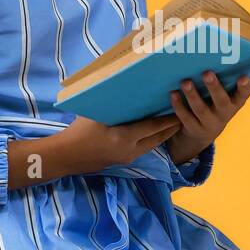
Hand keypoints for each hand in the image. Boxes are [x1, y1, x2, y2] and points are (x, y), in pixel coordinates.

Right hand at [54, 114, 182, 171]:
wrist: (67, 156)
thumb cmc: (78, 131)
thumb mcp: (96, 114)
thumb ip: (113, 105)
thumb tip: (124, 89)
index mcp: (125, 137)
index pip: (153, 127)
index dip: (168, 119)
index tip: (178, 110)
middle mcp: (130, 150)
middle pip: (158, 139)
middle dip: (170, 129)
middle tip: (181, 116)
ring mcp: (127, 157)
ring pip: (152, 146)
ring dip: (162, 136)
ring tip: (172, 125)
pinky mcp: (123, 161)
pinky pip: (143, 149)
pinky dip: (151, 141)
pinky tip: (152, 134)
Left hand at [165, 69, 249, 163]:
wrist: (203, 133)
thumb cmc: (221, 103)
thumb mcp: (235, 95)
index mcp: (236, 103)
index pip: (244, 95)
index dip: (245, 87)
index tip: (244, 77)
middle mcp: (224, 113)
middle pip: (221, 102)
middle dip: (215, 88)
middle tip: (207, 73)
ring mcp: (208, 122)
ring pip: (200, 109)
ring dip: (193, 95)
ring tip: (185, 81)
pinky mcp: (192, 127)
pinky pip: (184, 117)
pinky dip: (178, 105)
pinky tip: (172, 93)